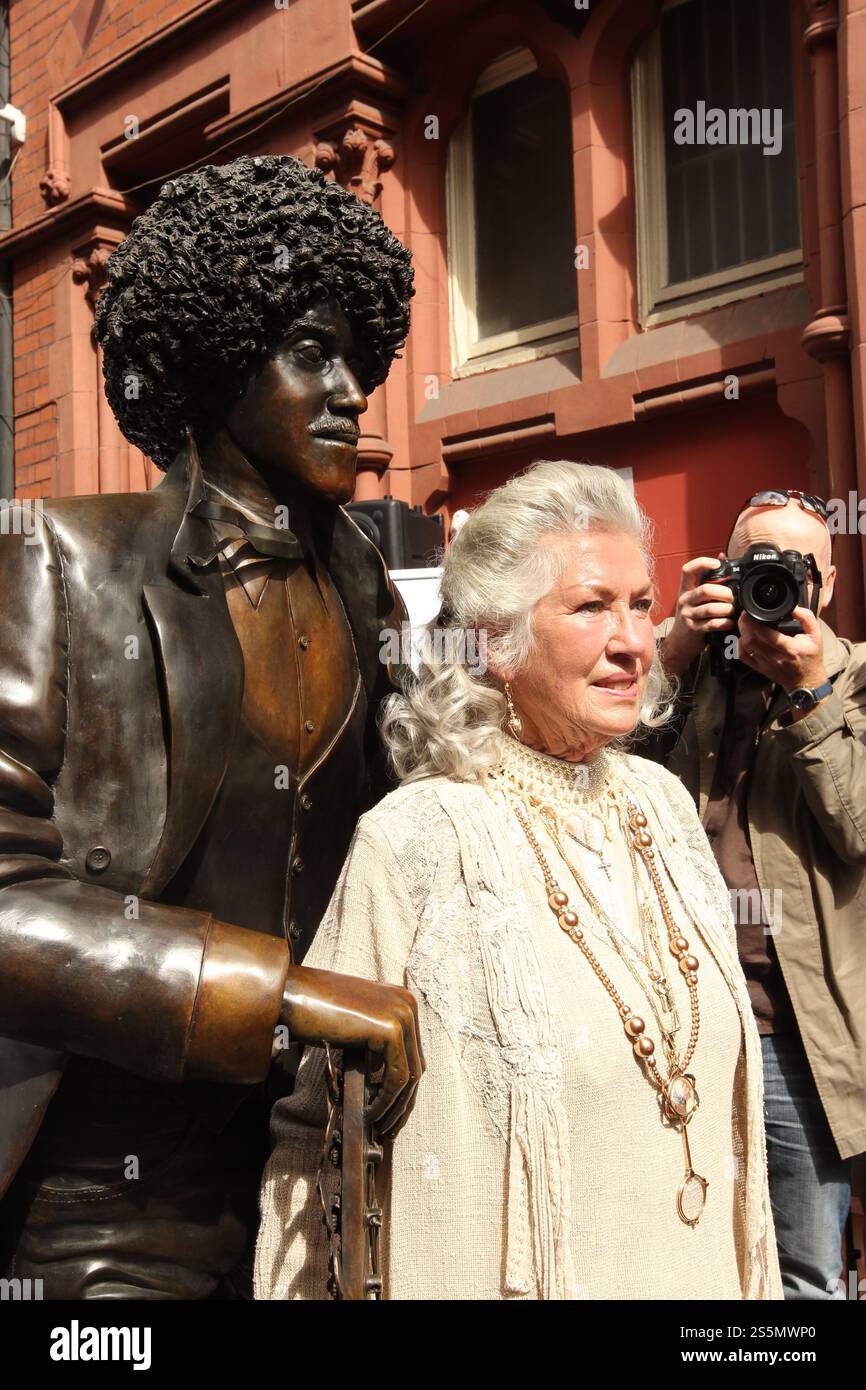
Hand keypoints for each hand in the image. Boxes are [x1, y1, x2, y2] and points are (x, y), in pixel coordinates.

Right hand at [281, 964, 423, 1134]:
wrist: (291, 995)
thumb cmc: (314, 1012)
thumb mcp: (355, 1027)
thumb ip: (376, 1045)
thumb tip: (385, 1083)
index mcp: (401, 1000)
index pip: (412, 1054)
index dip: (404, 1089)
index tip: (393, 1114)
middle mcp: (407, 1003)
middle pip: (415, 1065)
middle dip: (403, 1103)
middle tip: (389, 1129)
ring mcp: (402, 1014)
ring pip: (410, 1075)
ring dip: (395, 1107)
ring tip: (378, 1126)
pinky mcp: (391, 1029)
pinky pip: (397, 1077)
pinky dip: (385, 1100)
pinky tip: (369, 1113)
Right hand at [660, 553, 735, 676]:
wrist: (679, 642)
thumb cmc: (692, 616)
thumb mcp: (695, 597)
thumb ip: (708, 579)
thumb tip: (722, 556)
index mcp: (686, 589)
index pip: (688, 570)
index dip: (702, 563)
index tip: (717, 564)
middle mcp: (684, 600)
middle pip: (705, 590)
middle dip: (724, 593)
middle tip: (731, 598)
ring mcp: (688, 615)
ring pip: (710, 608)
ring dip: (726, 609)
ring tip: (731, 611)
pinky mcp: (693, 629)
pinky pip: (711, 624)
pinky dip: (724, 623)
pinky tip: (729, 622)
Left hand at [737, 606, 827, 699]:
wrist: (806, 681)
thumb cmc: (811, 657)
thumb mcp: (816, 635)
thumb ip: (806, 618)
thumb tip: (793, 607)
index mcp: (790, 649)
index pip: (766, 634)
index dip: (754, 622)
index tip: (752, 612)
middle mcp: (776, 657)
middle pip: (751, 640)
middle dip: (744, 624)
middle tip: (746, 615)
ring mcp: (766, 664)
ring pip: (745, 647)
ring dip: (742, 633)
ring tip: (746, 624)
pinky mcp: (759, 668)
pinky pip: (743, 656)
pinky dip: (740, 645)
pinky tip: (744, 638)